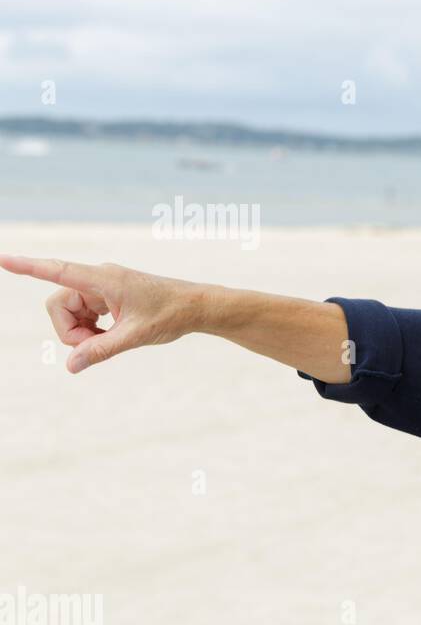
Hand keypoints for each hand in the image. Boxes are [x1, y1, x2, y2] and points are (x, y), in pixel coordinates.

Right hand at [0, 255, 206, 372]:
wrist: (197, 307)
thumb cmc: (171, 315)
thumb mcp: (135, 336)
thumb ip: (101, 350)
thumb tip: (71, 365)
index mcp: (103, 279)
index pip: (57, 270)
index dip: (27, 267)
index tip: (2, 259)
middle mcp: (98, 278)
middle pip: (58, 305)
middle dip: (70, 330)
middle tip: (96, 346)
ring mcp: (102, 287)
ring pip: (70, 312)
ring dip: (82, 332)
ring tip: (111, 340)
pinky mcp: (107, 296)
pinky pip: (83, 313)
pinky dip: (91, 329)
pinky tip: (111, 334)